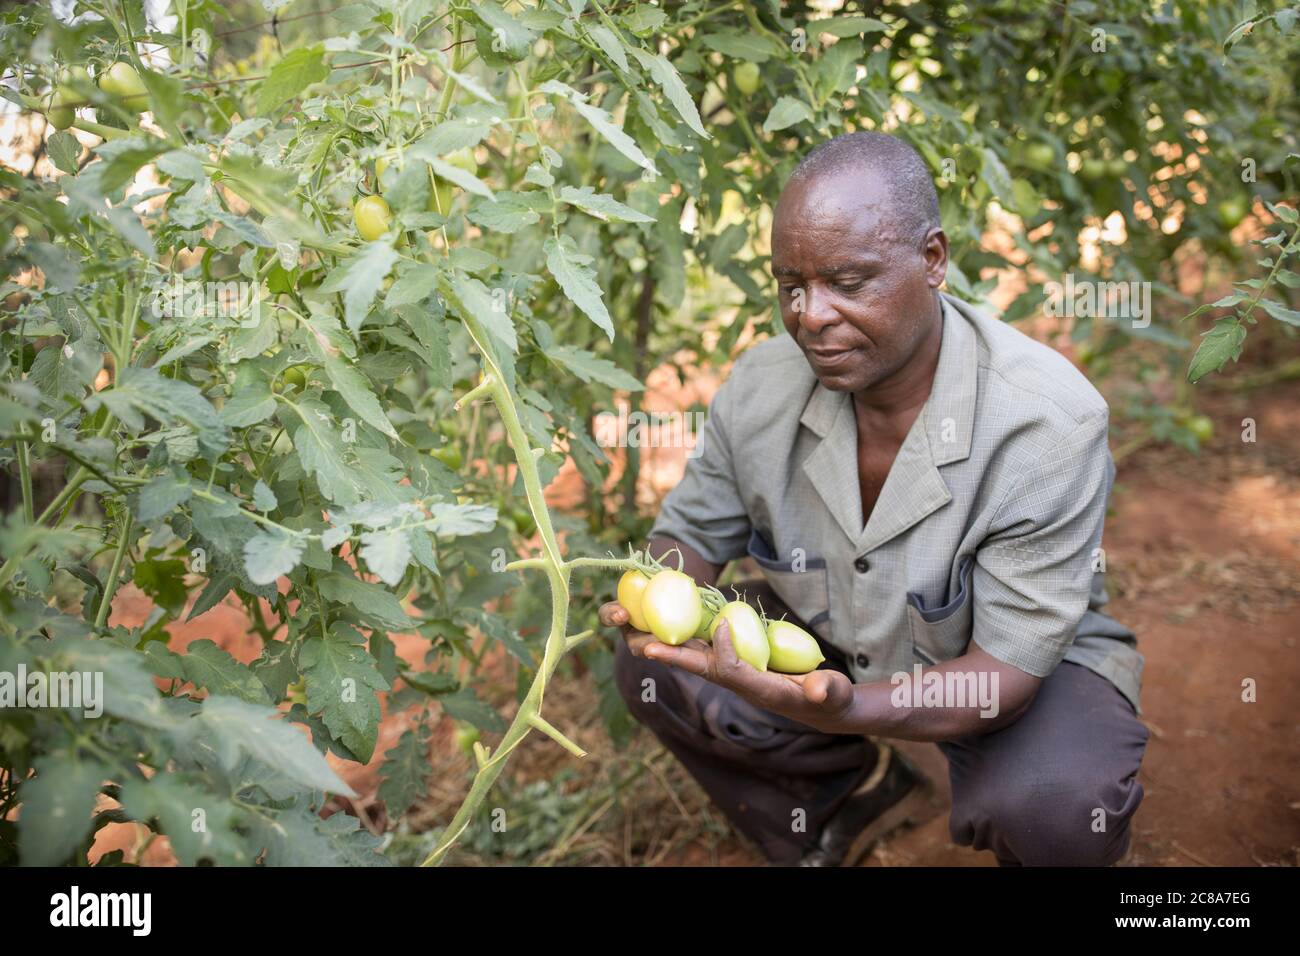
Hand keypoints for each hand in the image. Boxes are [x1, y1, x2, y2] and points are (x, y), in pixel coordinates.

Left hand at [599, 600, 857, 733]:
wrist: (823, 707)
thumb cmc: (831, 699)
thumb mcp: (833, 696)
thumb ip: (827, 691)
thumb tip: (819, 688)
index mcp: (761, 691)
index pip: (732, 672)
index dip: (724, 650)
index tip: (721, 623)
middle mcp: (742, 684)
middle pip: (701, 669)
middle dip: (673, 657)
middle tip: (642, 645)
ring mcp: (738, 675)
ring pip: (698, 659)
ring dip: (671, 645)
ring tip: (641, 630)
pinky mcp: (739, 665)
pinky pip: (707, 651)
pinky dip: (689, 638)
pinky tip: (672, 621)